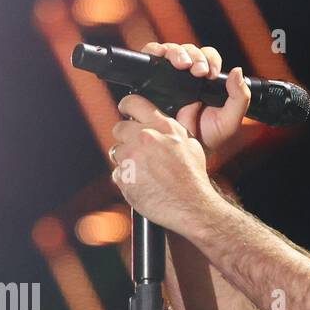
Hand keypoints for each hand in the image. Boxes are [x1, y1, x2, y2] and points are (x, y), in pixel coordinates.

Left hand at [110, 93, 221, 235]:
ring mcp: (132, 157)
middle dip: (126, 138)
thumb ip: (181, 125)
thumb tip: (189, 108)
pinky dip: (126, 179)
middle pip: (119, 128)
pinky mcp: (124, 177)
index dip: (127, 106)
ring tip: (145, 172)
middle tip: (139, 151)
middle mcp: (145, 137)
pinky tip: (143, 184)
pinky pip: (117, 173)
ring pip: (116, 152)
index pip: (133, 103)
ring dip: (126, 160)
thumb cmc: (194, 179)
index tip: (125, 110)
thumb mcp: (192, 144)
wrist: (191, 206)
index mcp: (162, 126)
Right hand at [141, 41, 250, 152]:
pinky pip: (150, 56)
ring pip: (170, 50)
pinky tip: (161, 59)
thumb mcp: (229, 120)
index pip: (208, 57)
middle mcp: (186, 74)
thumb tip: (237, 70)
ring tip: (182, 64)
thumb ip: (240, 98)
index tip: (211, 73)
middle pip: (189, 51)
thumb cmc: (207, 136)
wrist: (183, 150)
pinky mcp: (150, 78)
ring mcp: (168, 75)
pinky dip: (154, 52)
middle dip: (195, 56)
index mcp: (205, 79)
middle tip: (198, 71)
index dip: (210, 59)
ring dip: (177, 52)